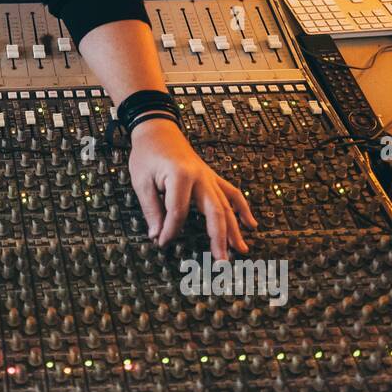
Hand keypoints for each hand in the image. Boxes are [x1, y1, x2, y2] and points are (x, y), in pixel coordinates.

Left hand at [128, 117, 257, 259]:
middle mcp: (200, 177)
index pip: (178, 213)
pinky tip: (250, 224)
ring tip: (241, 251)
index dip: (169, 231)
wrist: (157, 130)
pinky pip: (232, 193)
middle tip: (221, 262)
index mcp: (181, 177)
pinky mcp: (212, 177)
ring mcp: (209, 177)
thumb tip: (156, 236)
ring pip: (226, 206)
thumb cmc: (148, 154)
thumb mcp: (141, 181)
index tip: (161, 243)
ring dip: (234, 229)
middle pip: (214, 212)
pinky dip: (242, 209)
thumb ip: (151, 210)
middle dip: (219, 239)